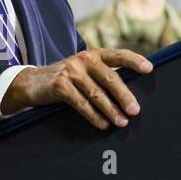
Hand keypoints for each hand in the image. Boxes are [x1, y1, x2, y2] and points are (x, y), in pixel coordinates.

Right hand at [0, 48, 152, 129]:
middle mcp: (84, 59)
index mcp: (94, 54)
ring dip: (111, 110)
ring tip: (121, 123)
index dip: (134, 60)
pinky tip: (102, 125)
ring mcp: (71, 71)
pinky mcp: (60, 85)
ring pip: (96, 94)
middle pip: (110, 78)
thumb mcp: (83, 72)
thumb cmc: (65, 80)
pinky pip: (81, 104)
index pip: (118, 55)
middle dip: (124, 96)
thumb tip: (129, 96)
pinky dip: (93, 116)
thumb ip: (102, 76)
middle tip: (135, 111)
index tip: (149, 69)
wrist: (31, 83)